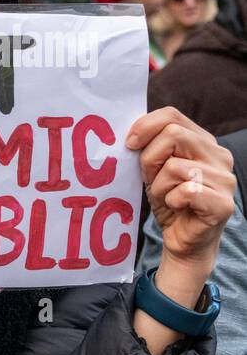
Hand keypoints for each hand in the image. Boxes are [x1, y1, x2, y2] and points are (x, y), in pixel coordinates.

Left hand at [128, 108, 233, 354]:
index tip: (128, 144)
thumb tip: (131, 134)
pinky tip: (177, 208)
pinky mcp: (223, 203)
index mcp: (203, 142)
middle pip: (173, 135)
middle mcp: (219, 156)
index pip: (172, 115)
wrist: (182, 239)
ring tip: (165, 197)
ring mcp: (225, 179)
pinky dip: (171, 201)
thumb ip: (150, 147)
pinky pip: (185, 192)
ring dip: (160, 186)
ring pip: (176, 166)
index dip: (145, 126)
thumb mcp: (155, 170)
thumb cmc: (169, 200)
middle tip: (148, 178)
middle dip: (150, 158)